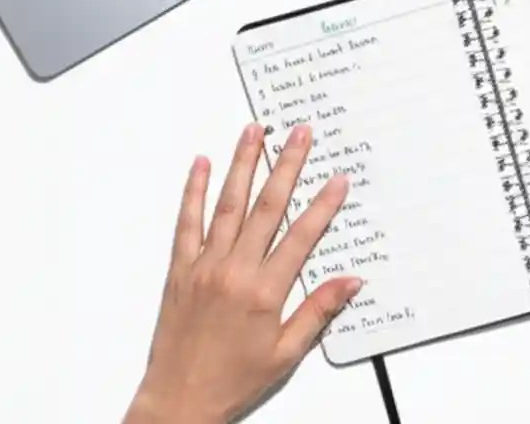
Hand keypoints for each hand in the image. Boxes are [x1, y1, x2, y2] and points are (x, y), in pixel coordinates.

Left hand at [126, 123, 359, 423]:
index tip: (337, 179)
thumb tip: (350, 282)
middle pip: (266, 207)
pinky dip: (193, 191)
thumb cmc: (231, 381)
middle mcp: (233, 271)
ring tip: (253, 132)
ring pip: (227, 204)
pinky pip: (187, 223)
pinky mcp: (179, 270)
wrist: (178, 401)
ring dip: (242, 164)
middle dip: (286, 165)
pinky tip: (200, 165)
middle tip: (299, 134)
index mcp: (264, 292)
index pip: (301, 236)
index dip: (322, 204)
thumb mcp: (286, 353)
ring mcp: (203, 267)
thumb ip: (318, 312)